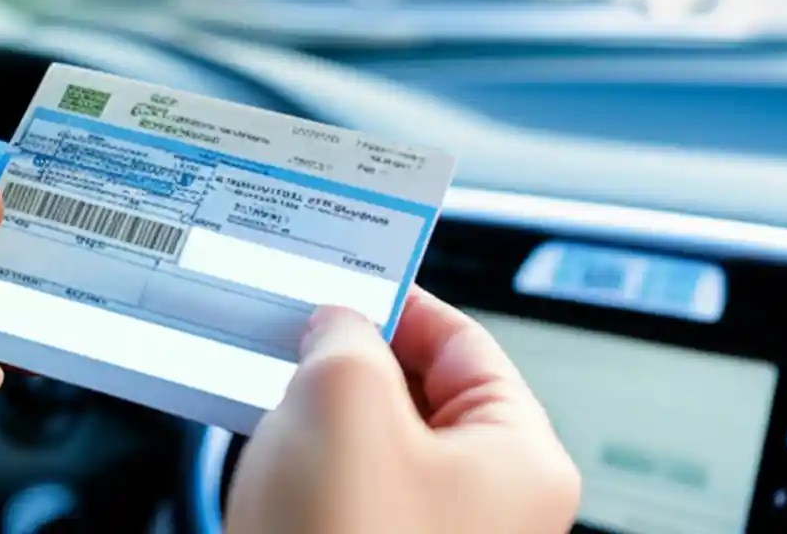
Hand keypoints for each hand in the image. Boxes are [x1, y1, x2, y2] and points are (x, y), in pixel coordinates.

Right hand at [226, 288, 580, 533]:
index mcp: (521, 459)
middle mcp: (493, 506)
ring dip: (324, 409)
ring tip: (268, 381)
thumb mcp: (343, 400)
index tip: (346, 280)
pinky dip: (311, 461)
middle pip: (424, 394)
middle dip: (354, 357)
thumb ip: (347, 336)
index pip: (467, 345)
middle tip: (295, 328)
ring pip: (380, 445)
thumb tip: (337, 325)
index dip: (401, 301)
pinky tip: (265, 445)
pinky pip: (352, 492)